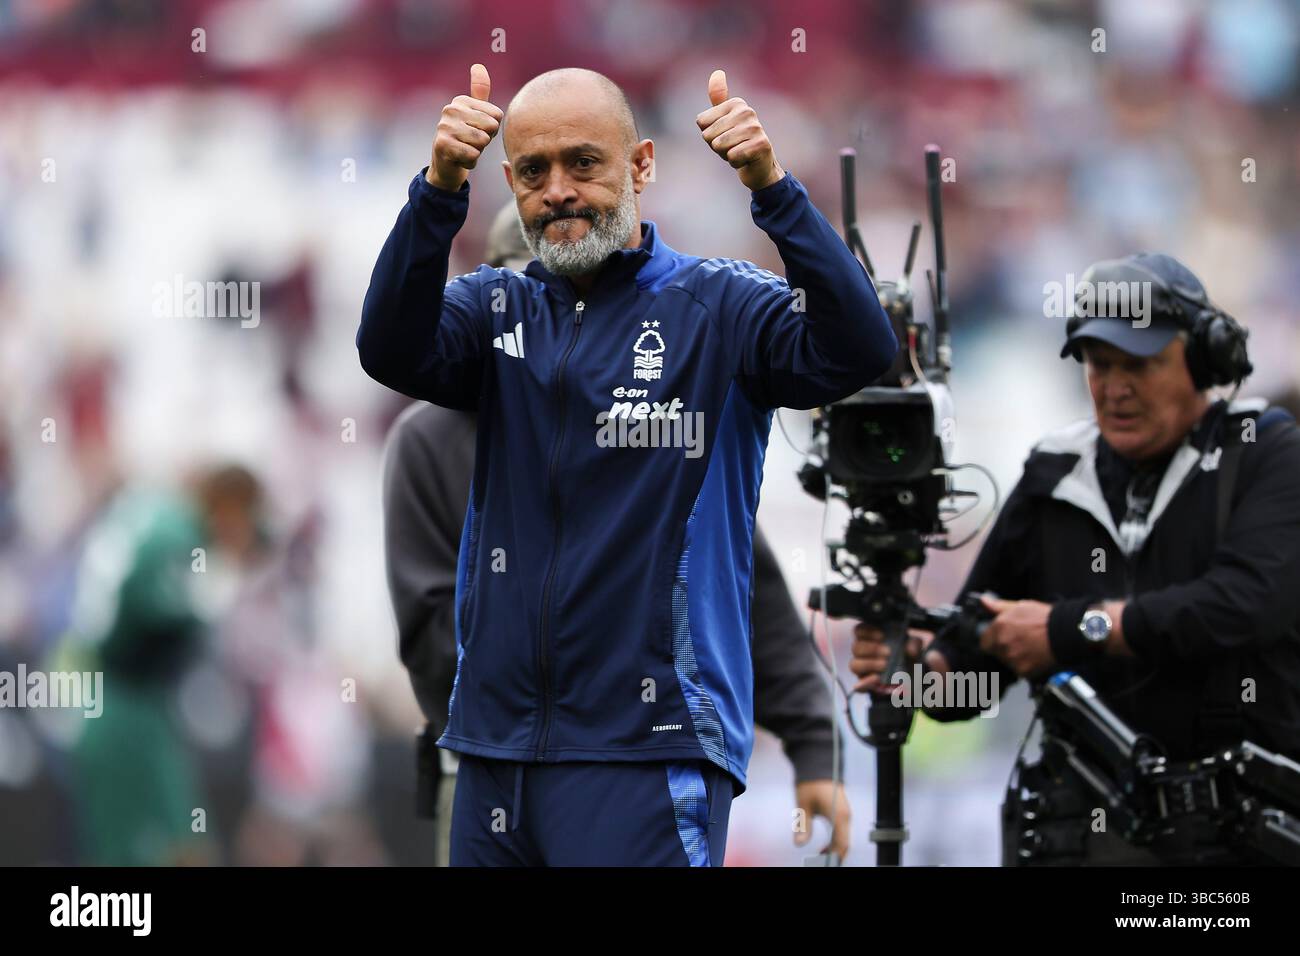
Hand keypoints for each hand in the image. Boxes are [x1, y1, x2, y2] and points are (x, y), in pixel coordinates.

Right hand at [427, 63, 503, 191]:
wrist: (445, 165)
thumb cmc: (465, 138)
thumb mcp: (474, 114)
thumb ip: (479, 91)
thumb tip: (478, 65)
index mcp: (461, 100)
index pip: (497, 116)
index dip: (492, 129)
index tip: (477, 131)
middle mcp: (450, 109)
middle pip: (491, 127)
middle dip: (486, 140)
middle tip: (471, 142)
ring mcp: (444, 126)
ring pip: (482, 141)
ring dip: (478, 151)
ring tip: (465, 149)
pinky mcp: (442, 145)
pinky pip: (473, 155)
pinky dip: (470, 162)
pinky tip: (460, 159)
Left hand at [696, 69, 785, 191]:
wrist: (759, 166)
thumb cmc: (738, 143)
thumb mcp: (724, 120)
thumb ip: (718, 98)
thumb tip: (717, 72)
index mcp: (736, 103)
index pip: (701, 122)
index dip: (709, 135)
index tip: (725, 136)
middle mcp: (747, 111)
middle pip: (709, 135)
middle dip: (717, 147)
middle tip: (732, 146)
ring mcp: (756, 127)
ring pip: (719, 145)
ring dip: (726, 154)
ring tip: (738, 152)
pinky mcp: (761, 144)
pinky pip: (732, 156)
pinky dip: (735, 162)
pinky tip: (746, 160)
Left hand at [794, 779, 850, 860]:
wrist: (817, 765)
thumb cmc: (810, 784)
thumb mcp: (803, 806)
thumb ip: (803, 826)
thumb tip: (798, 843)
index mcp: (839, 816)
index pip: (842, 844)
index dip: (835, 856)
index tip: (824, 863)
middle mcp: (845, 816)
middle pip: (845, 844)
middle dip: (835, 856)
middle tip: (820, 863)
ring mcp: (844, 814)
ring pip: (844, 839)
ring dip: (835, 850)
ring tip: (820, 857)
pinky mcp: (841, 813)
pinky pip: (841, 832)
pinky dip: (835, 842)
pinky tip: (824, 847)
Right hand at [850, 622, 945, 693]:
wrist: (911, 677)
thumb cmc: (907, 656)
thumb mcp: (914, 647)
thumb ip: (914, 645)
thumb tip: (910, 650)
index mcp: (870, 638)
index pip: (859, 630)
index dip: (867, 632)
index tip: (881, 636)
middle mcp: (863, 652)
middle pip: (856, 647)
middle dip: (871, 649)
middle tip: (888, 652)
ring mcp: (862, 669)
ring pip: (854, 665)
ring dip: (869, 664)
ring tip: (885, 665)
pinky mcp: (864, 685)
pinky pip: (858, 686)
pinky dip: (866, 683)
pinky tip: (877, 679)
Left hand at [978, 595, 1053, 677]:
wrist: (1065, 633)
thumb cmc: (1044, 618)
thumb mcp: (1020, 606)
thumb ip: (998, 607)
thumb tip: (984, 602)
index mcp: (999, 627)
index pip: (984, 641)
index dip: (992, 640)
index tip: (999, 639)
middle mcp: (1002, 644)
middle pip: (995, 652)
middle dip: (1003, 648)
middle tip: (1019, 642)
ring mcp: (1012, 658)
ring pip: (1006, 661)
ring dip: (1013, 657)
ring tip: (1028, 648)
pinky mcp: (1023, 670)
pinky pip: (1019, 670)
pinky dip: (1025, 666)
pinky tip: (1034, 656)